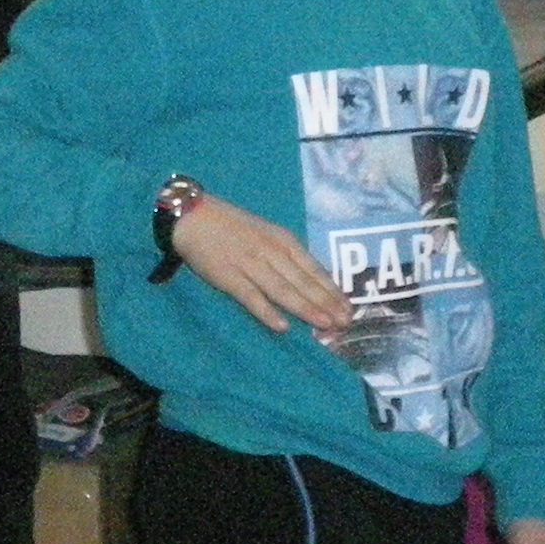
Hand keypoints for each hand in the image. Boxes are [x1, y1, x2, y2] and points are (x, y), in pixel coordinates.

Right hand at [170, 194, 352, 340]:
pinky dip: (267, 312)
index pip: (314, 269)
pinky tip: (282, 327)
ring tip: (324, 325)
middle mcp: (272, 252)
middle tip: (345, 322)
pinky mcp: (229, 277)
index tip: (349, 309)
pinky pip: (251, 297)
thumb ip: (288, 257)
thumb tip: (312, 282)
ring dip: (306, 308)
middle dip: (326, 303)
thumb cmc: (235, 227)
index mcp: (283, 241)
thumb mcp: (268, 235)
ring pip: (283, 290)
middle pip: (303, 282)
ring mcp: (250, 264)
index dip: (332, 290)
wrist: (195, 216)